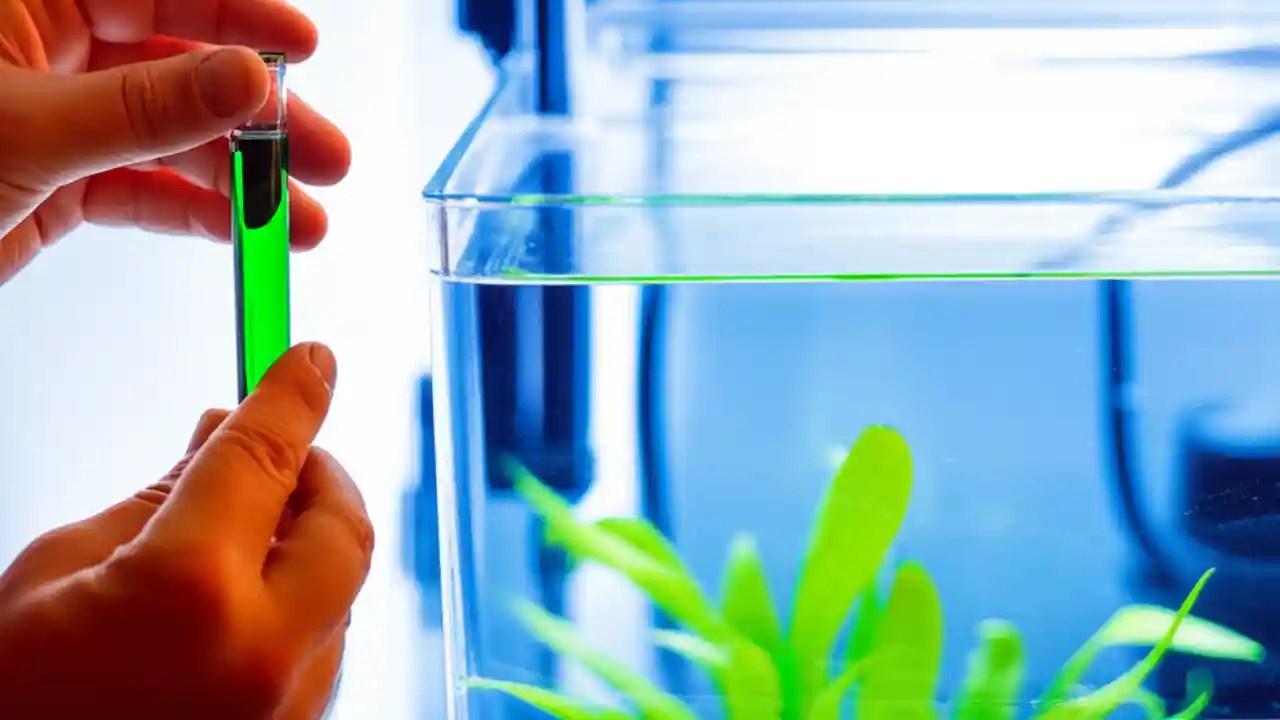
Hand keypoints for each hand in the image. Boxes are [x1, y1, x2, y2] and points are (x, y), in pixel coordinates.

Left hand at [0, 0, 350, 283]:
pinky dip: (191, 212)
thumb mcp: (30, 129)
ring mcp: (59, 120)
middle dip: (258, 118)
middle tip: (322, 153)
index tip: (301, 46)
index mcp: (27, 6)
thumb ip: (142, 107)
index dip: (236, 17)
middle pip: (180, 71)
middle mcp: (49, 55)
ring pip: (171, 139)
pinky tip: (236, 230)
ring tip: (298, 218)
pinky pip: (141, 190)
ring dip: (239, 179)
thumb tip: (244, 79)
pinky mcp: (58, 182)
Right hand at [0, 343, 374, 718]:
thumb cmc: (14, 693)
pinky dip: (302, 600)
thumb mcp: (59, 570)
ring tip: (253, 519)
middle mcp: (262, 653)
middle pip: (342, 528)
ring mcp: (286, 707)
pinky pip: (324, 645)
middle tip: (286, 448)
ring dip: (310, 540)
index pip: (264, 459)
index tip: (311, 359)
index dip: (291, 396)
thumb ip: (159, 499)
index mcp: (191, 594)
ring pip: (342, 589)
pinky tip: (251, 588)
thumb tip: (223, 435)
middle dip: (322, 473)